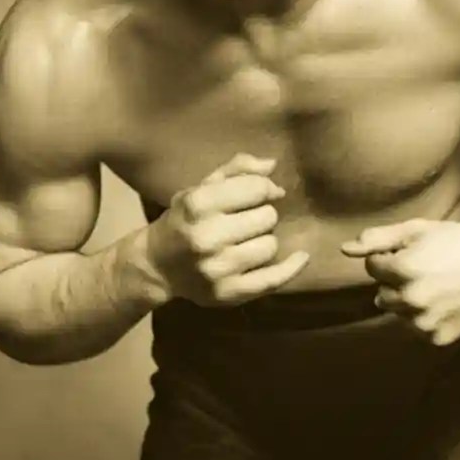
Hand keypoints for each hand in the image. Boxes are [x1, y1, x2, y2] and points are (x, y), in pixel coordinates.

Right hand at [142, 153, 308, 306]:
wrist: (157, 266)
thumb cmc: (185, 220)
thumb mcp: (202, 187)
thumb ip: (237, 169)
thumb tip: (273, 165)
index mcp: (197, 204)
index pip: (257, 188)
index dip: (263, 188)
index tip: (259, 193)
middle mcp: (206, 237)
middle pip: (268, 218)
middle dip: (262, 216)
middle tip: (246, 221)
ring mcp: (217, 269)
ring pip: (271, 246)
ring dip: (265, 240)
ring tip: (247, 241)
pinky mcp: (227, 293)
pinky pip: (274, 279)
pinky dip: (292, 267)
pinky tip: (301, 257)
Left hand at [341, 217, 459, 345]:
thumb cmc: (459, 241)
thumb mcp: (418, 230)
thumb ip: (378, 238)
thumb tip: (344, 249)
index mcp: (403, 270)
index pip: (373, 268)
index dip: (390, 258)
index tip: (414, 253)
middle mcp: (411, 299)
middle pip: (381, 294)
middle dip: (397, 283)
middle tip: (426, 270)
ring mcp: (426, 322)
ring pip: (400, 314)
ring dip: (410, 302)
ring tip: (438, 286)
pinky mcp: (440, 337)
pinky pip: (421, 330)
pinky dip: (429, 319)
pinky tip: (448, 302)